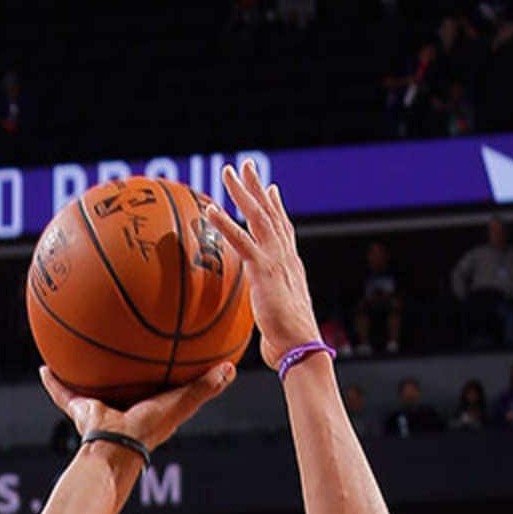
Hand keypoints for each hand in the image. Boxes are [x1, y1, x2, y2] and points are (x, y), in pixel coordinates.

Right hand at [41, 362, 234, 453]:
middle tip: (119, 349)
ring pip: (91, 388)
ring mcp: (101, 410)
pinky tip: (45, 366)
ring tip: (75, 350)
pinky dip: (54, 383)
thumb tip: (232, 368)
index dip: (162, 373)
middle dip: (121, 370)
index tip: (166, 355)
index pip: (158, 387)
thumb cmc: (150, 428)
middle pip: (123, 384)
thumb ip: (205, 387)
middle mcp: (125, 409)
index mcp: (150, 408)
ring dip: (84, 373)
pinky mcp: (81, 411)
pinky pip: (64, 394)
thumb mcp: (181, 402)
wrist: (116, 447)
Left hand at [204, 160, 320, 368]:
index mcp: (290, 266)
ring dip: (242, 192)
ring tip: (228, 172)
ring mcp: (277, 261)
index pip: (283, 229)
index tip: (270, 188)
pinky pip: (241, 242)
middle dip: (257, 188)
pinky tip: (213, 209)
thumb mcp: (277, 318)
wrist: (300, 347)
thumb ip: (269, 309)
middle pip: (271, 213)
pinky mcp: (264, 271)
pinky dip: (226, 224)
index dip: (276, 207)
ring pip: (258, 218)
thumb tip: (266, 323)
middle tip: (245, 165)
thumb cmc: (289, 341)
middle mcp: (286, 257)